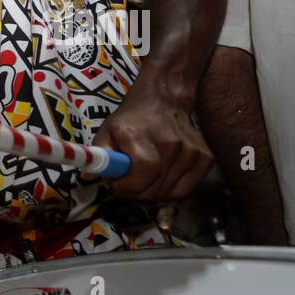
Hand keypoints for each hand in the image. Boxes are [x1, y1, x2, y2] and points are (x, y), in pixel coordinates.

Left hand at [94, 86, 213, 201]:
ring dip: (153, 194)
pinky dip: (171, 192)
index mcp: (141, 136)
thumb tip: (88, 177)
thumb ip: (98, 156)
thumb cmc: (131, 120)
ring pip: (170, 194)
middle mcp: (170, 143)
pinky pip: (186, 190)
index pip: (143, 174)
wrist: (165, 100)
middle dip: (135, 193)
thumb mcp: (107, 132)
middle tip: (128, 183)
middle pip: (154, 190)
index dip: (127, 187)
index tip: (117, 184)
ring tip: (143, 180)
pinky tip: (161, 181)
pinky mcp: (205, 158)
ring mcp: (191, 151)